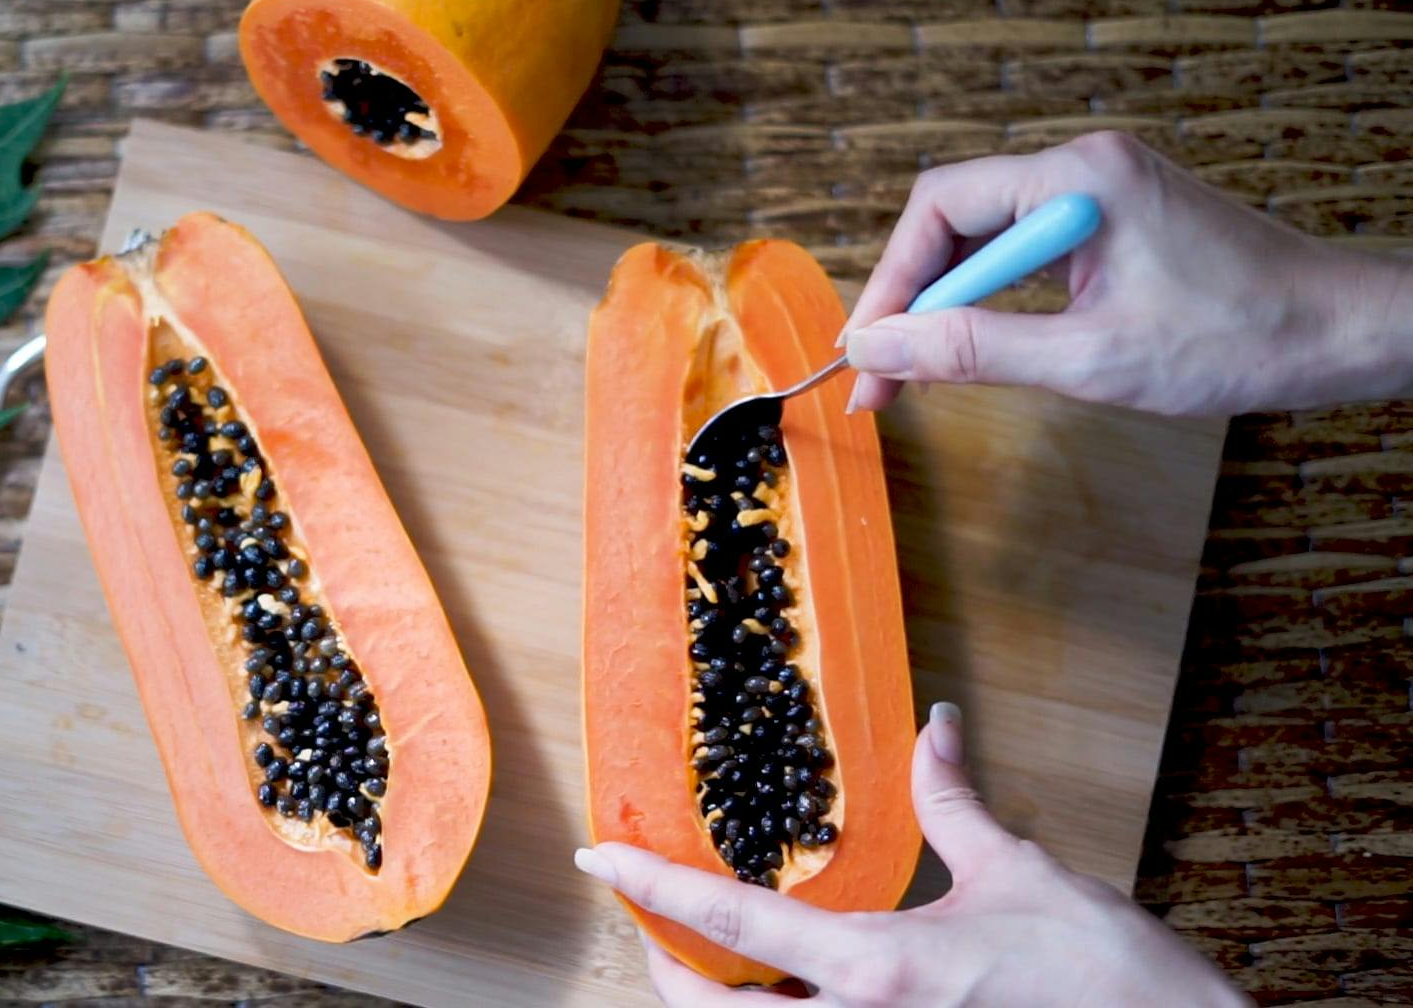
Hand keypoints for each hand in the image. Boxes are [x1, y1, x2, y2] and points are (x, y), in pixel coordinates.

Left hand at [574, 703, 1250, 1006]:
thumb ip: (952, 798)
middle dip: (669, 968)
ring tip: (713, 952)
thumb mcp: (1016, 871)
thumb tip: (935, 723)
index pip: (730, 924)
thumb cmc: (1104, 974)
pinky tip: (796, 985)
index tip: (599, 857)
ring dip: (723, 1000)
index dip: (653, 886)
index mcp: (875, 969)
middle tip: (657, 921)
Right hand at [841, 130, 1412, 415]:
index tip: (864, 350)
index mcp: (1077, 178)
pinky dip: (993, 301)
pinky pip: (1026, 253)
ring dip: (948, 306)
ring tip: (915, 373)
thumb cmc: (1238, 338)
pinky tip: (977, 348)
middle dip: (911, 301)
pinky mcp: (1115, 222)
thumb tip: (879, 348)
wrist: (1341, 334)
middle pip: (954, 220)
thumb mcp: (1088, 358)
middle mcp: (1083, 168)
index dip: (891, 282)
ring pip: (985, 239)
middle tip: (879, 378)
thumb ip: (973, 349)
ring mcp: (1101, 192)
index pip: (940, 208)